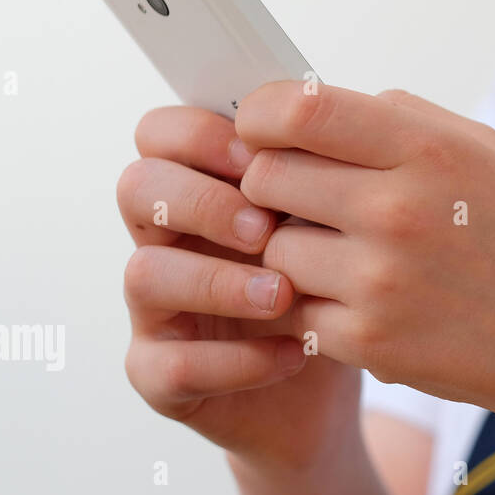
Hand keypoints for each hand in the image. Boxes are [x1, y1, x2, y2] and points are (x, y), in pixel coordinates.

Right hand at [117, 106, 361, 472]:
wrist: (357, 362)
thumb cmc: (345, 270)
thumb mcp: (342, 213)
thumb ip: (326, 168)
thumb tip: (342, 117)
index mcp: (205, 183)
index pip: (162, 132)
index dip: (198, 135)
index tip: (261, 155)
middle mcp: (168, 238)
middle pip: (137, 187)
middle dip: (200, 201)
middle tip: (265, 226)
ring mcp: (158, 308)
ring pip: (144, 274)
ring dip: (216, 280)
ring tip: (284, 294)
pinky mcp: (163, 377)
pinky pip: (170, 366)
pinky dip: (234, 361)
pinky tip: (294, 353)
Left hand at [233, 82, 494, 432]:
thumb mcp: (483, 150)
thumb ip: (398, 118)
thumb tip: (309, 112)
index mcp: (428, 149)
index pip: (296, 110)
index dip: (261, 118)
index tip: (267, 133)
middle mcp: (398, 211)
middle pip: (266, 179)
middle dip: (275, 188)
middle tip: (311, 203)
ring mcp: (380, 282)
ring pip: (273, 251)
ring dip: (296, 253)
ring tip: (348, 258)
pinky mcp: (369, 343)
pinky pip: (294, 312)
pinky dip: (315, 307)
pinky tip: (361, 301)